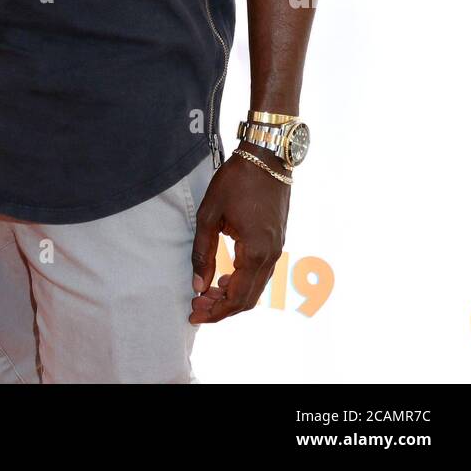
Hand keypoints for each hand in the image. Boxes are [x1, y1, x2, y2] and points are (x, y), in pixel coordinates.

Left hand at [189, 147, 290, 322]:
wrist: (267, 156)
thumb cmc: (236, 180)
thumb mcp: (210, 214)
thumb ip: (203, 252)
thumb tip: (198, 285)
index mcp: (255, 252)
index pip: (236, 298)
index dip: (214, 311)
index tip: (193, 314)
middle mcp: (271, 256)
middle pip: (248, 299)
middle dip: (221, 307)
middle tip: (196, 305)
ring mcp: (277, 248)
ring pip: (256, 287)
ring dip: (232, 295)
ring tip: (207, 292)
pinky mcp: (277, 240)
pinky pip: (261, 272)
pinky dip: (243, 282)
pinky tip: (225, 276)